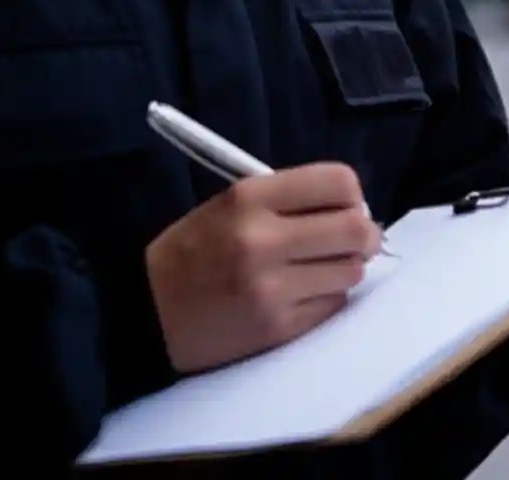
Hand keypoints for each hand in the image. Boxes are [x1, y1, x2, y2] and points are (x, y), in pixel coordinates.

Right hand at [146, 163, 380, 372]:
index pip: (338, 182)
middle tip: (354, 240)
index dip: (351, 194)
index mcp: (249, 198)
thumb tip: (354, 209)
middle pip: (356, 228)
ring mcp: (272, 288)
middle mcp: (264, 240)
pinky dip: (327, 297)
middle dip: (364, 234)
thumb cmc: (192, 252)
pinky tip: (300, 294)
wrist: (144, 314)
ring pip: (352, 270)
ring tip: (318, 269)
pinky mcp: (278, 328)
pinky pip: (333, 304)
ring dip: (345, 268)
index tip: (344, 206)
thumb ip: (288, 201)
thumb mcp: (228, 206)